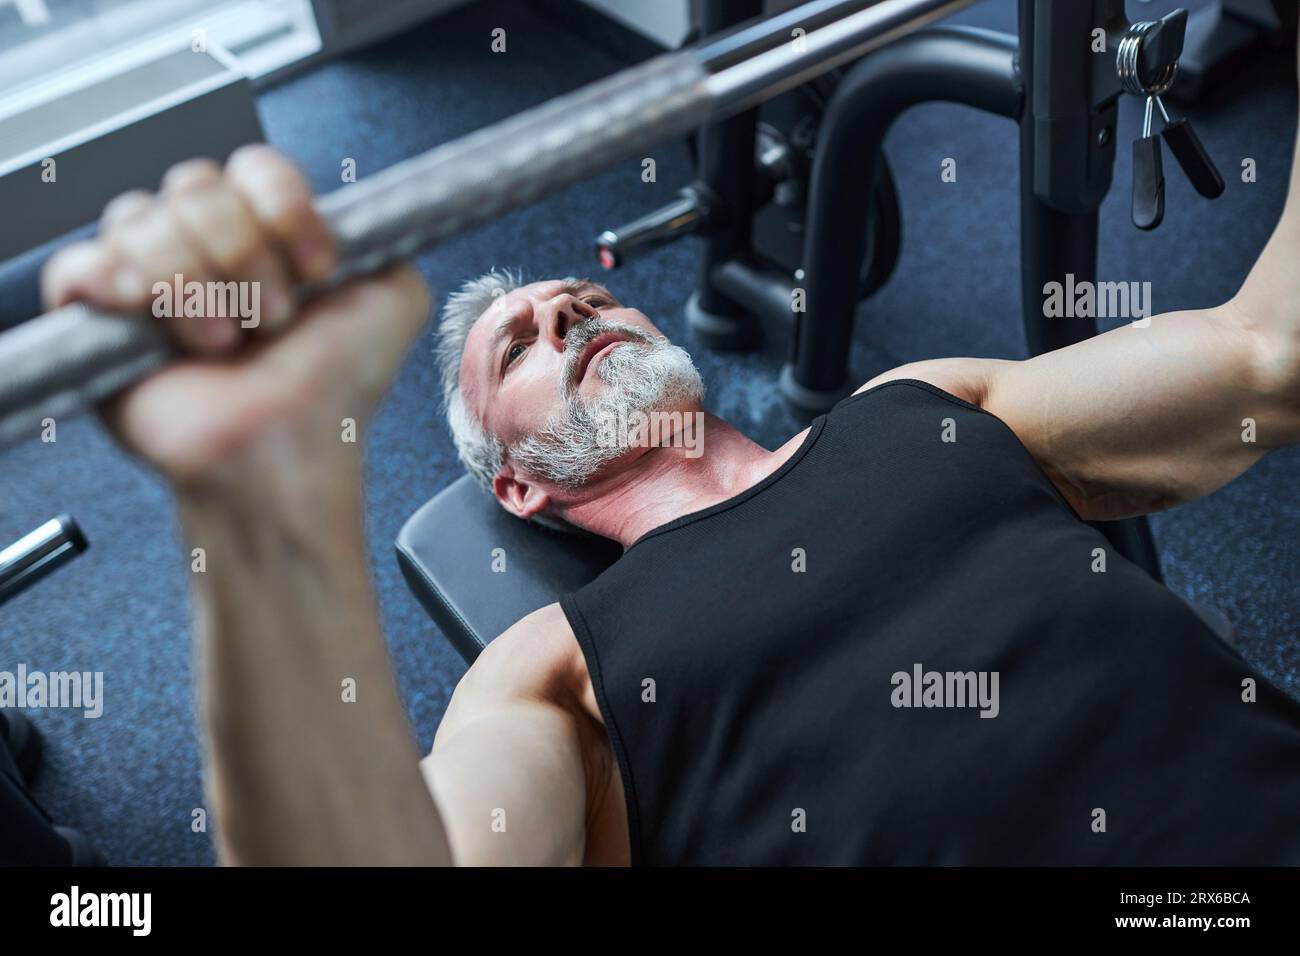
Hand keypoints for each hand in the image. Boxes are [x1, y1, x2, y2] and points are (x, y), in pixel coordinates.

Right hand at [40, 145, 429, 487]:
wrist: (288, 449)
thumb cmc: (336, 385)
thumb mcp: (395, 299)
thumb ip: (386, 236)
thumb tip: (356, 212)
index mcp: (268, 233)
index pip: (256, 166)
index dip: (284, 209)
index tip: (316, 267)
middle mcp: (207, 246)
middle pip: (196, 184)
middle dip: (244, 255)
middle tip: (272, 320)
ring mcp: (150, 278)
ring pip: (139, 217)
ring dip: (195, 286)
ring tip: (225, 344)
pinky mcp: (98, 317)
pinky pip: (76, 263)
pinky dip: (113, 282)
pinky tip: (148, 316)